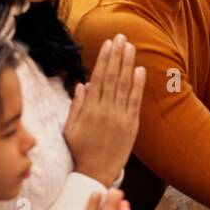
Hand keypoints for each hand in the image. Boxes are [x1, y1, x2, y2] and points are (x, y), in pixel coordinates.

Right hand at [64, 34, 145, 186]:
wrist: (96, 172)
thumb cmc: (79, 150)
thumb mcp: (69, 129)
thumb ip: (76, 105)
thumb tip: (82, 83)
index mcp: (89, 110)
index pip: (98, 78)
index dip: (104, 59)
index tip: (107, 44)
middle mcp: (106, 111)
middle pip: (113, 77)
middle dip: (117, 55)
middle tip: (121, 37)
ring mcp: (120, 118)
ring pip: (125, 86)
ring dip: (128, 64)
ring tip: (131, 47)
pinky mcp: (131, 125)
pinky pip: (135, 101)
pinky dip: (138, 85)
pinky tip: (140, 70)